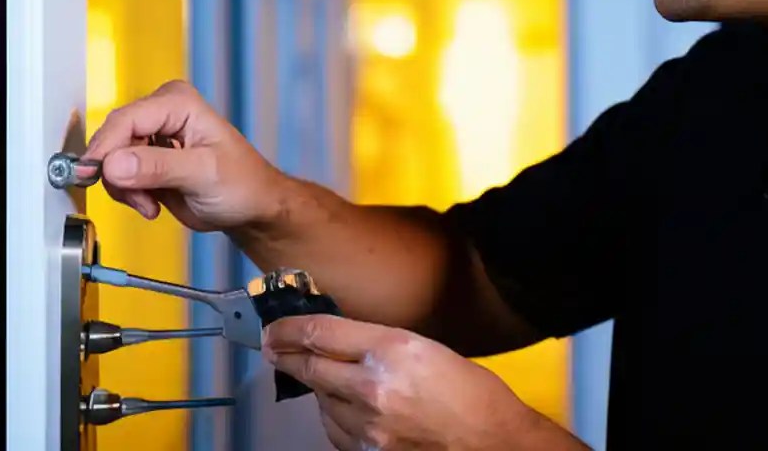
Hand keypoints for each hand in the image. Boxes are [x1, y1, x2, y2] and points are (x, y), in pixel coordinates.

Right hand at [82, 80, 287, 231]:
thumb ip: (158, 167)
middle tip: (140, 198)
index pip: (125, 120)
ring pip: (111, 160)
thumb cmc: (242, 183)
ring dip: (125, 188)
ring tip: (151, 203)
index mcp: (177, 102)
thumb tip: (114, 164)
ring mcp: (152, 136)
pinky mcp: (146, 160)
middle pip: (113, 139)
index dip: (105, 149)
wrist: (250, 207)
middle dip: (119, 174)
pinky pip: (117, 175)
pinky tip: (152, 203)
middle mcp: (161, 113)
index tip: (92, 175)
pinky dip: (129, 194)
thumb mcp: (203, 174)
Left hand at [263, 315, 588, 450]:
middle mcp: (375, 387)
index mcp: (393, 349)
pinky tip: (345, 408)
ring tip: (322, 377)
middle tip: (273, 347)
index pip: (322, 333)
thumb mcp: (424, 348)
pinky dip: (334, 417)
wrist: (495, 443)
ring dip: (317, 388)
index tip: (274, 328)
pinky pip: (336, 430)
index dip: (290, 328)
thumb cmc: (472, 394)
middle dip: (286, 355)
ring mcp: (370, 426)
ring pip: (320, 401)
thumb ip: (378, 343)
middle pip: (311, 366)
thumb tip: (337, 341)